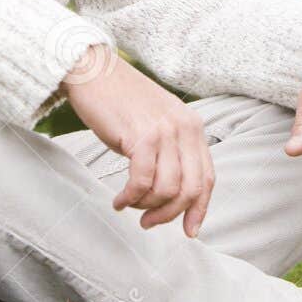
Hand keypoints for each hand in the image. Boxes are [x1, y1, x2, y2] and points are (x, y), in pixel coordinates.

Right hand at [62, 45, 214, 236]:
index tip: (189, 230)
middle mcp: (185, 128)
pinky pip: (142, 182)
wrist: (93, 71)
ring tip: (130, 204)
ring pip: (167, 189)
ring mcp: (164, 131)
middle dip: (170, 214)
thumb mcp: (157, 123)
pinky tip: (119, 200)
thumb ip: (171, 150)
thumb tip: (173, 194)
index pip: (207, 177)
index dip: (200, 208)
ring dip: (147, 207)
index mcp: (193, 127)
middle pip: (191, 189)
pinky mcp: (141, 136)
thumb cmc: (120, 101)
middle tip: (148, 223)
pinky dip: (130, 197)